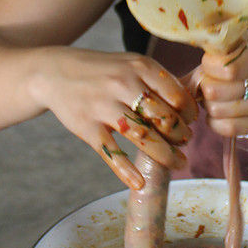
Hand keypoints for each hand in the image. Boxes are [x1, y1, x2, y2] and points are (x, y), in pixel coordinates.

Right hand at [36, 48, 196, 188]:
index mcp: (140, 67)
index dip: (189, 112)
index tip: (192, 121)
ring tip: (179, 163)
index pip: (177, 95)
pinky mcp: (87, 128)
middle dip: (180, 134)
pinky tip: (140, 183)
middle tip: (185, 142)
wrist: (55, 73)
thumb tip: (192, 104)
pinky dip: (126, 172)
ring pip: (143, 136)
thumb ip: (158, 80)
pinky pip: (112, 153)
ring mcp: (103, 107)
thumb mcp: (131, 63)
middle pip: (163, 117)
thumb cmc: (103, 71)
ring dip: (166, 154)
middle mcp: (123, 84)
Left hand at [197, 31, 247, 137]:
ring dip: (208, 103)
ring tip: (213, 95)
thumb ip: (241, 41)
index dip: (208, 64)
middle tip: (208, 79)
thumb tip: (207, 47)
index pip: (225, 65)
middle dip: (205, 83)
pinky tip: (218, 113)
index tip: (211, 62)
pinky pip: (231, 129)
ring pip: (219, 111)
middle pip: (217, 89)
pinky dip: (215, 123)